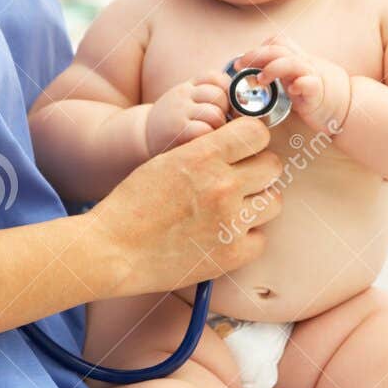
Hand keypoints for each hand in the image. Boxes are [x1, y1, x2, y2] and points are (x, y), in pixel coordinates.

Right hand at [89, 115, 285, 297]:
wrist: (113, 249)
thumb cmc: (134, 203)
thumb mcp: (167, 160)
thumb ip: (206, 150)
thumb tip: (239, 142)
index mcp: (203, 156)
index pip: (257, 133)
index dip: (253, 138)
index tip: (245, 148)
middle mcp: (222, 186)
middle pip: (273, 166)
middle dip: (259, 169)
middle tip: (241, 180)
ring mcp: (230, 222)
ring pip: (273, 201)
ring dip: (257, 202)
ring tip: (234, 208)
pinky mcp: (231, 255)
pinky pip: (261, 238)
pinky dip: (246, 237)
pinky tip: (224, 235)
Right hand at [145, 71, 230, 156]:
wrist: (142, 136)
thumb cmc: (173, 122)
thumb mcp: (186, 101)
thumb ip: (208, 96)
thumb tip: (241, 102)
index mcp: (188, 87)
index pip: (215, 77)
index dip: (227, 90)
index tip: (227, 106)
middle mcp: (183, 95)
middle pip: (219, 95)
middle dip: (227, 111)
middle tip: (222, 123)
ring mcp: (180, 112)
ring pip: (215, 113)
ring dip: (220, 126)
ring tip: (214, 134)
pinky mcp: (178, 131)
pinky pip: (205, 130)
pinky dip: (211, 137)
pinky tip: (206, 142)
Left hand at [232, 39, 351, 135]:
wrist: (348, 107)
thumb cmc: (320, 94)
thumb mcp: (298, 77)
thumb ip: (282, 70)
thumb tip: (256, 69)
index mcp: (298, 59)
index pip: (278, 42)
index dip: (259, 48)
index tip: (242, 62)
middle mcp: (305, 64)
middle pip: (279, 49)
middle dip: (256, 55)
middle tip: (240, 66)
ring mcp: (313, 77)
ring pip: (292, 62)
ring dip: (272, 68)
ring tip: (259, 80)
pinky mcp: (319, 94)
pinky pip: (311, 84)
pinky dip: (300, 84)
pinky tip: (291, 90)